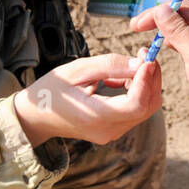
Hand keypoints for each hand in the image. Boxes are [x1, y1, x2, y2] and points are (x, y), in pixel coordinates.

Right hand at [13, 53, 161, 146]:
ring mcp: (112, 133)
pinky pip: (135, 111)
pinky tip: (118, 80)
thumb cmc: (52, 90)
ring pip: (145, 108)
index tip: (146, 57)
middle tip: (143, 55)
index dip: (147, 80)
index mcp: (96, 117)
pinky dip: (136, 92)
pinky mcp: (114, 130)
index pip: (136, 104)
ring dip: (144, 84)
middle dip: (151, 78)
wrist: (36, 116)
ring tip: (124, 67)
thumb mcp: (77, 70)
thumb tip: (139, 63)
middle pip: (147, 107)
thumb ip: (109, 66)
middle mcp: (108, 130)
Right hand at [129, 0, 188, 136]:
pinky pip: (187, 46)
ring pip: (183, 31)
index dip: (156, 12)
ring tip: (147, 38)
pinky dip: (173, 44)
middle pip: (181, 17)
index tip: (137, 25)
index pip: (180, 7)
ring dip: (164, 32)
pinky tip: (163, 49)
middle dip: (158, 20)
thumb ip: (178, 30)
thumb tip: (162, 9)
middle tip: (136, 28)